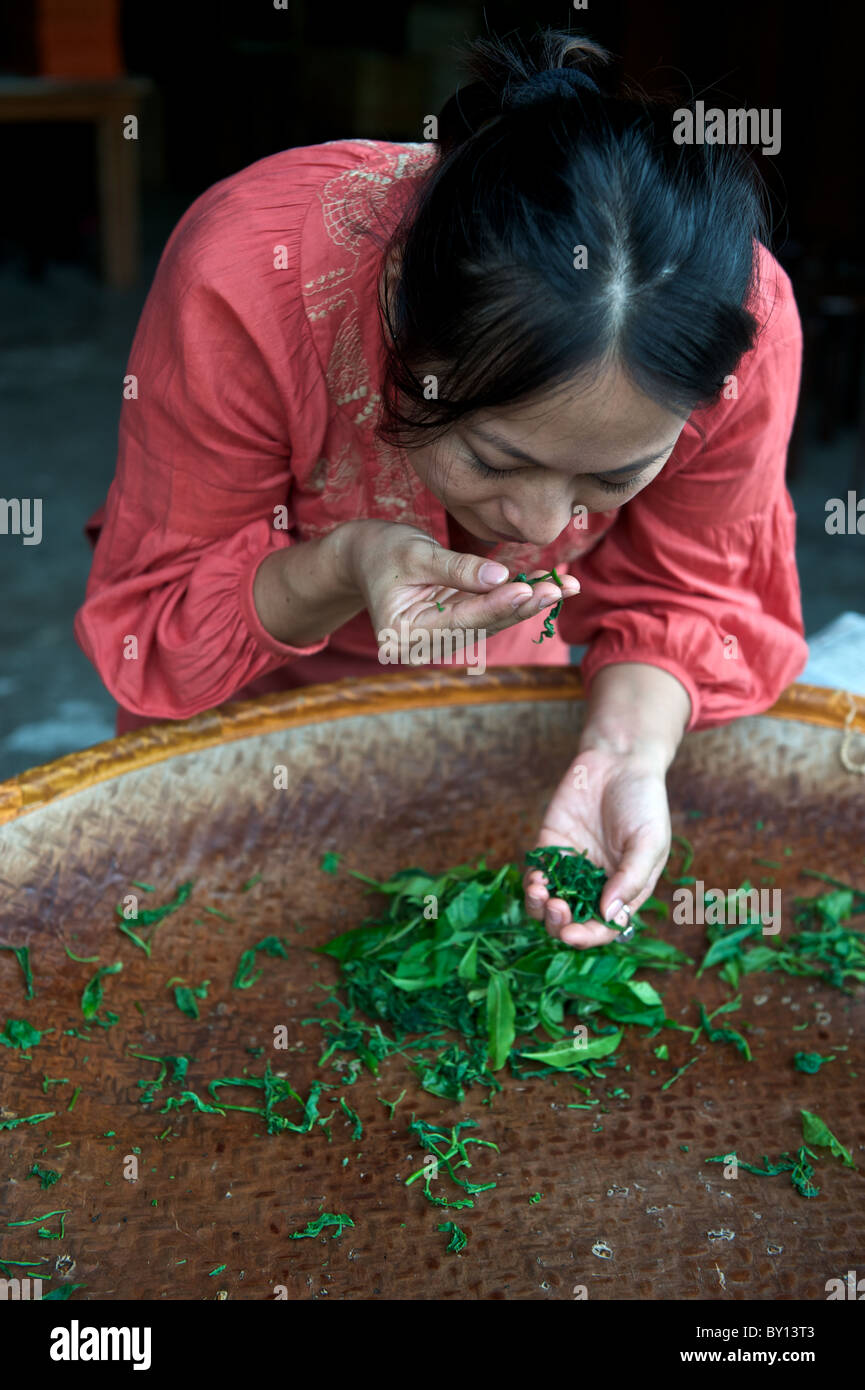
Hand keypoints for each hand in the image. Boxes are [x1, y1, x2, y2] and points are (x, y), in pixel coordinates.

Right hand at [346, 520, 579, 653]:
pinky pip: (492, 611)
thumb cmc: (382, 550)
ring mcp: (441, 639)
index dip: (494, 605)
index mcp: (402, 635)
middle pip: (481, 625)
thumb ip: (457, 569)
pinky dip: (519, 597)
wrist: (364, 556)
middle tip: (560, 588)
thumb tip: (500, 577)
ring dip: (530, 603)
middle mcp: (423, 646)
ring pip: (493, 621)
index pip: (458, 621)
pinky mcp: (456, 625)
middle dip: (522, 605)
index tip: (526, 589)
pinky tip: (550, 585)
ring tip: (566, 585)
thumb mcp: (416, 553)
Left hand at [524, 745, 671, 948]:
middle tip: (557, 909)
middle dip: (559, 924)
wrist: (620, 760)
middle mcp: (595, 885)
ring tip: (541, 894)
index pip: (603, 927)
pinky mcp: (550, 846)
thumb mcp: (649, 841)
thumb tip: (609, 914)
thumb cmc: (644, 802)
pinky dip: (532, 881)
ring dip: (540, 907)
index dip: (587, 936)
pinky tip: (535, 878)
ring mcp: (571, 867)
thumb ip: (631, 878)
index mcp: (624, 891)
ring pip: (548, 902)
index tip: (571, 935)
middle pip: (571, 920)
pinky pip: (537, 873)